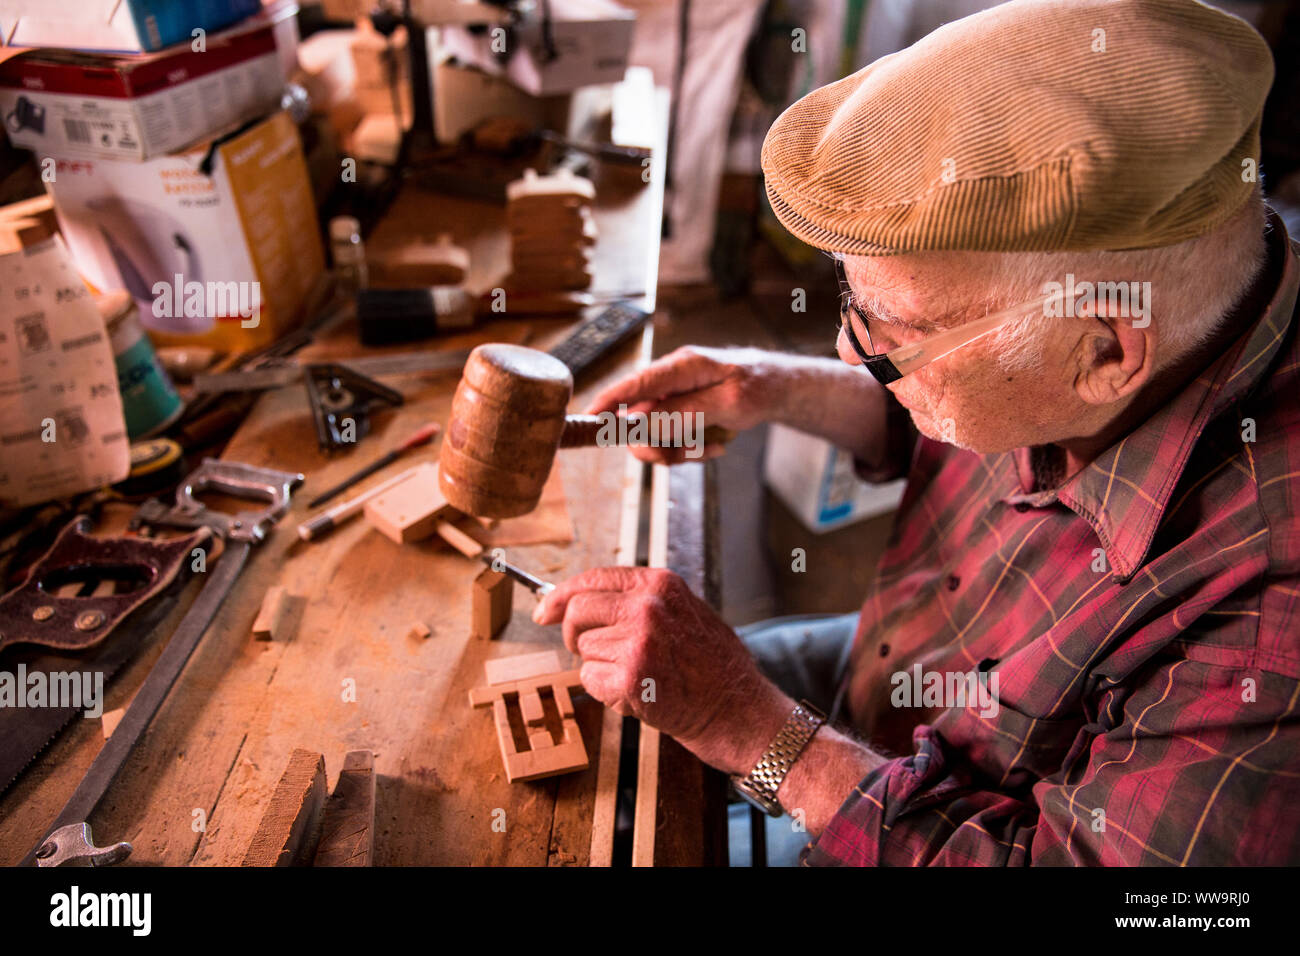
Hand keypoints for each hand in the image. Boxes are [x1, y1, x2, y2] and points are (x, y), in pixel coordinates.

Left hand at [532, 566, 792, 774]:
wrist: (739, 710)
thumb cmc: (714, 666)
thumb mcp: (685, 611)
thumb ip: (641, 600)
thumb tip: (584, 598)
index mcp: (660, 584)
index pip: (594, 578)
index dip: (561, 595)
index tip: (545, 610)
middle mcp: (647, 607)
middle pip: (577, 611)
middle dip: (575, 634)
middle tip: (590, 651)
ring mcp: (638, 641)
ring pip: (584, 650)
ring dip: (601, 667)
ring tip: (639, 676)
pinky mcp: (630, 677)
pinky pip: (590, 680)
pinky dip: (606, 692)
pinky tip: (639, 693)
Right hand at [584, 346, 782, 463]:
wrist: (775, 389)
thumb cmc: (755, 387)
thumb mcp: (727, 404)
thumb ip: (683, 413)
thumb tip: (640, 422)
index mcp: (680, 367)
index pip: (634, 384)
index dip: (608, 402)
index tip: (587, 420)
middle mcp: (669, 382)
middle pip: (637, 420)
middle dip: (655, 445)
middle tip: (682, 456)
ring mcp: (671, 399)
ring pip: (651, 436)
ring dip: (676, 451)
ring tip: (709, 449)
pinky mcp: (677, 414)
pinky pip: (668, 441)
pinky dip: (687, 451)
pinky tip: (713, 448)